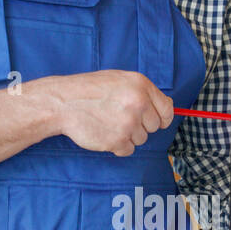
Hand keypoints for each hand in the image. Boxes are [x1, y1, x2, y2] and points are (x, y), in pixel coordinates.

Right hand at [54, 70, 173, 155]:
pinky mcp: (118, 141)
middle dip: (140, 126)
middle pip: (154, 127)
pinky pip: (128, 150)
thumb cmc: (89, 90)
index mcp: (141, 85)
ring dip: (127, 136)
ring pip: (141, 139)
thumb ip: (142, 92)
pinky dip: (117, 146)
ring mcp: (129, 123)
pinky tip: (104, 133)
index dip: (162, 118)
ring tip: (108, 123)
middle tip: (119, 118)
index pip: (167, 109)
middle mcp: (138, 103)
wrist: (63, 102)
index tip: (156, 121)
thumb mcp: (119, 79)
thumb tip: (165, 108)